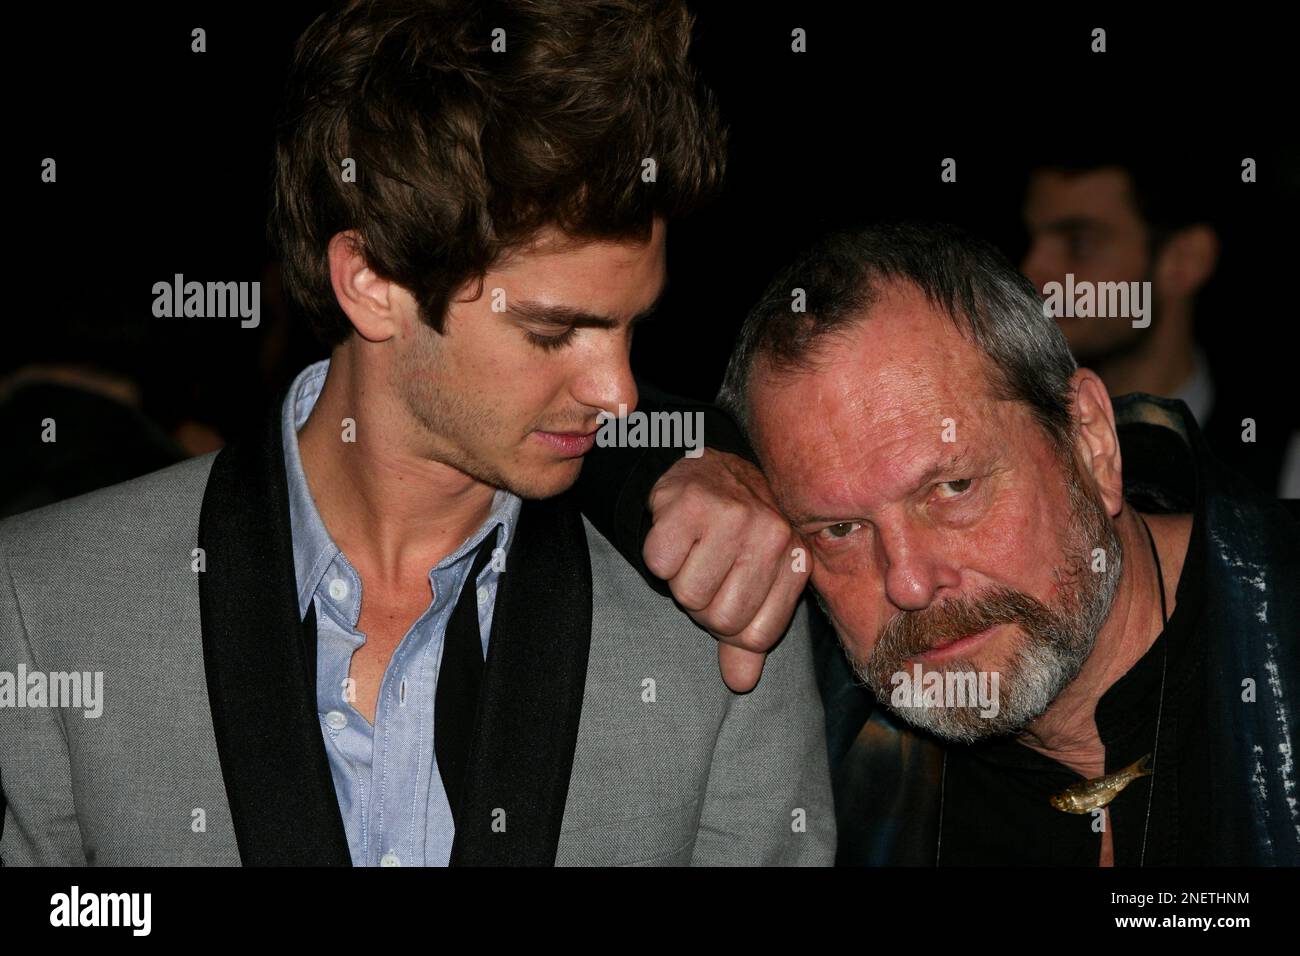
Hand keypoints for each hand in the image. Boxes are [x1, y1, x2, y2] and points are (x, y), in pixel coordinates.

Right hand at [644, 449, 808, 691]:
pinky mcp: (691, 502)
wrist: (708, 470)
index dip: (731, 627)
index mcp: (797, 560)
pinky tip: (675, 532)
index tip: (727, 594)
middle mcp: (774, 534)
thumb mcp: (754, 584)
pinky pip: (660, 563)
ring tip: (692, 550)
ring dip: (679, 578)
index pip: (757, 635)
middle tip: (704, 570)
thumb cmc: (734, 534)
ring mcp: (735, 516)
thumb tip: (740, 682)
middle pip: (720, 618)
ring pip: (689, 593)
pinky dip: (658, 554)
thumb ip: (748, 638)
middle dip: (702, 604)